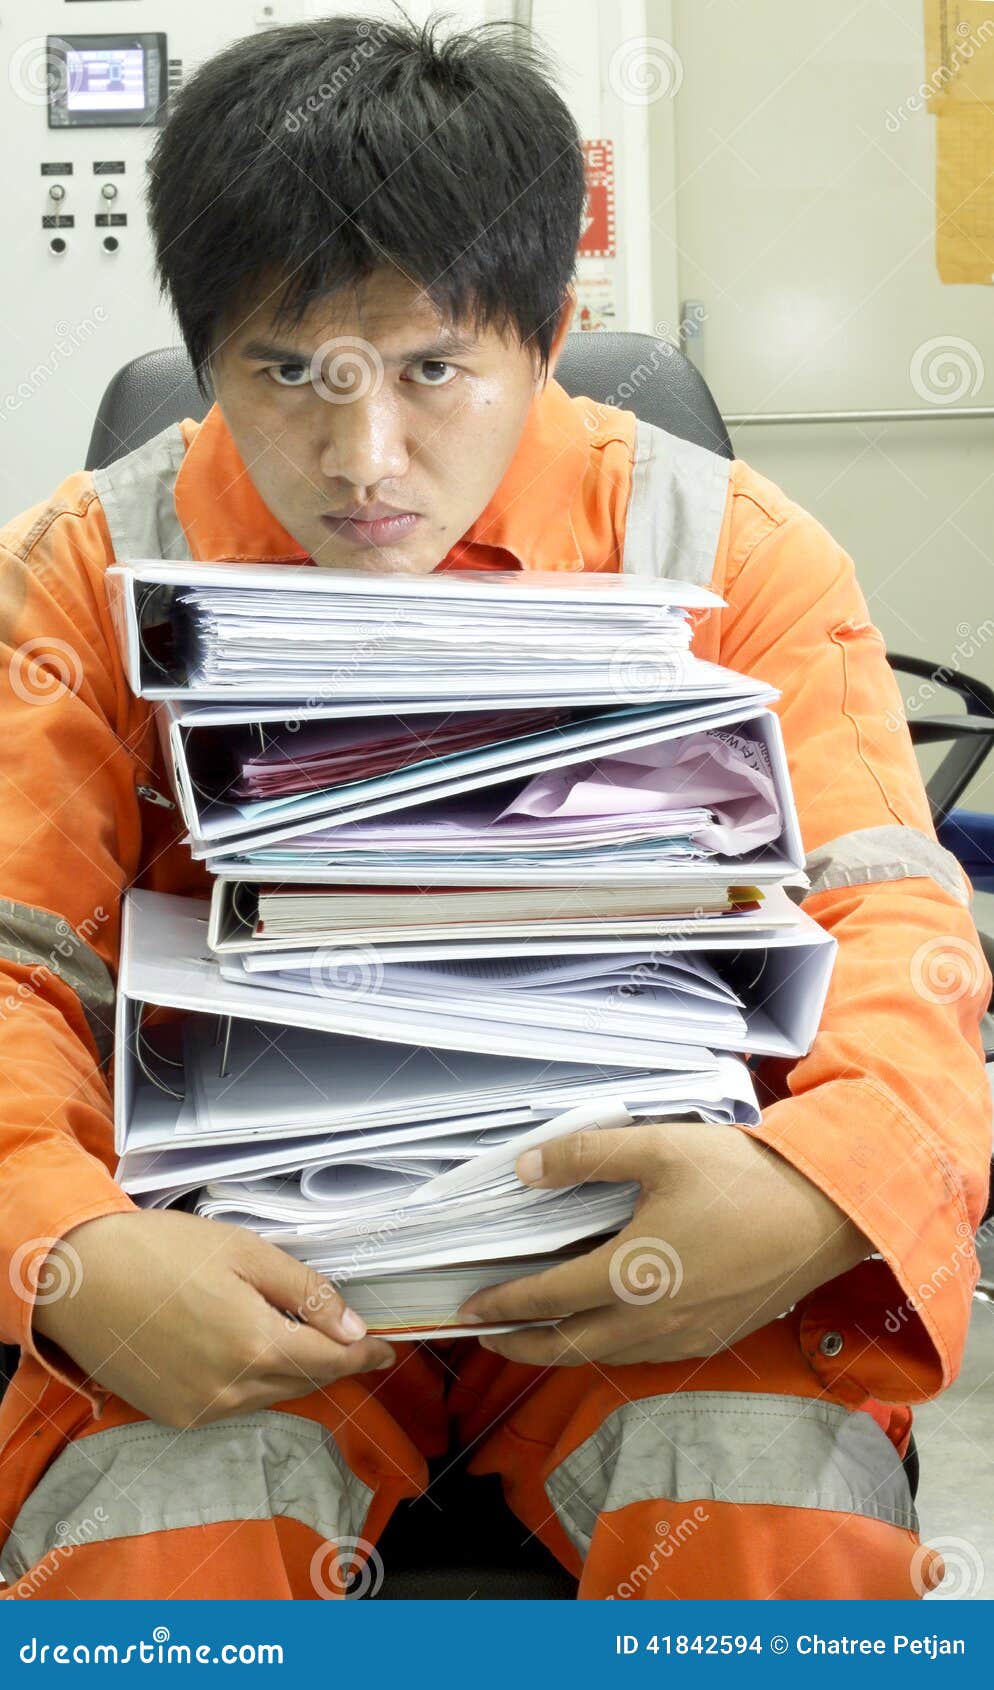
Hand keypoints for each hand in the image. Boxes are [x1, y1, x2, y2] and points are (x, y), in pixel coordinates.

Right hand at [31, 1209, 394, 1425]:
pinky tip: (245, 1349)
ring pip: (270, 1394)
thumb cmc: (160, 1252)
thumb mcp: (245, 1253)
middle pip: (304, 1381)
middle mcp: (232, 1389)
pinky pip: (234, 1404)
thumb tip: (352, 1326)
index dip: (365, 1355)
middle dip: (330, 1360)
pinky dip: (252, 1381)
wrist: (80, 1278)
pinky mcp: (176, 1417)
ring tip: (293, 1336)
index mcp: (256, 1344)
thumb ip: (305, 1292)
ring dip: (291, 1370)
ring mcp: (202, 1410)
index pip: (330, 1360)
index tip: (387, 1351)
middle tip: (352, 1340)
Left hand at [455, 1120, 870, 1365]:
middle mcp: (652, 1318)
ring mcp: (686, 1336)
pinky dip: (610, 1348)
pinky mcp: (714, 1339)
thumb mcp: (659, 1149)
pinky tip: (608, 1329)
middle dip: (521, 1345)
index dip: (504, 1304)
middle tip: (488, 1337)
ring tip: (540, 1335)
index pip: (548, 1298)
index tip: (470, 1308)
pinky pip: (645, 1355)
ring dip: (565, 1349)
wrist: (827, 1214)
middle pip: (569, 1345)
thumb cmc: (744, 1179)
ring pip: (607, 1356)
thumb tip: (525, 1167)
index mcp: (631, 1274)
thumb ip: (585, 1156)